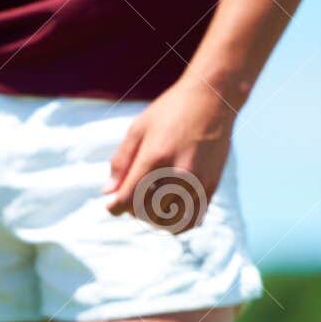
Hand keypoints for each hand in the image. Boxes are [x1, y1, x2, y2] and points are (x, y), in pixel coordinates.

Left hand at [105, 79, 235, 231]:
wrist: (213, 98)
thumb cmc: (171, 110)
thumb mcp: (138, 128)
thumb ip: (121, 161)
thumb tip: (108, 192)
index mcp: (155, 156)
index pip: (129, 198)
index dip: (115, 207)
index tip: (112, 205)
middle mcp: (178, 172)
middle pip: (147, 212)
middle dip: (133, 210)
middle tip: (132, 197)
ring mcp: (197, 181)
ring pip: (170, 222)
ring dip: (155, 219)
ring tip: (150, 205)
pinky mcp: (211, 185)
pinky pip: (192, 219)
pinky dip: (177, 223)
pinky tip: (169, 211)